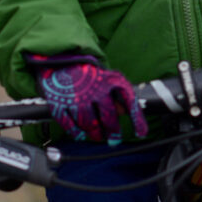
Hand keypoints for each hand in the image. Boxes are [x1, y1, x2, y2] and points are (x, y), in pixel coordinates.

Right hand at [26, 53, 147, 143]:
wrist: (60, 62)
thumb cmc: (89, 75)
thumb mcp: (107, 79)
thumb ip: (117, 95)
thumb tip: (123, 112)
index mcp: (111, 81)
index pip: (129, 101)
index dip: (137, 119)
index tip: (142, 133)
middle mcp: (95, 90)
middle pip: (108, 117)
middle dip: (114, 132)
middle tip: (115, 140)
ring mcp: (77, 98)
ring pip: (90, 124)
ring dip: (96, 134)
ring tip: (98, 137)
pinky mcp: (59, 104)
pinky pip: (70, 125)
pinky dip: (77, 133)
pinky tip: (81, 135)